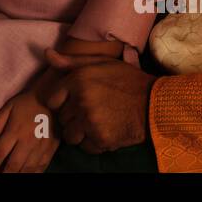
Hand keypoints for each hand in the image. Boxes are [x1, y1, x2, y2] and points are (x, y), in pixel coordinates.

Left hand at [0, 91, 59, 172]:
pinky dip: (33, 173)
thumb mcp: (8, 107)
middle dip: (3, 174)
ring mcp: (40, 147)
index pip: (0, 153)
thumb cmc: (27, 103)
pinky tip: (26, 174)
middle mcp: (27, 142)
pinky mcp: (50, 150)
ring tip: (10, 176)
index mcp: (15, 131)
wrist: (52, 99)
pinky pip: (41, 167)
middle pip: (13, 165)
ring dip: (17, 175)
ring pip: (27, 169)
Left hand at [38, 49, 156, 153]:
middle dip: (72, 116)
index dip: (62, 101)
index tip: (73, 101)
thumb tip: (47, 54)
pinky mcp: (101, 139)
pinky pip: (86, 147)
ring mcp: (90, 121)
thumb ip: (71, 62)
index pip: (51, 99)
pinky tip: (105, 131)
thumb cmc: (126, 80)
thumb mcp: (100, 63)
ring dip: (80, 132)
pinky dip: (93, 143)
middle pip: (62, 118)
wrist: (154, 102)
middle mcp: (81, 100)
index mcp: (78, 80)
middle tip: (90, 111)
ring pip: (70, 135)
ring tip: (96, 123)